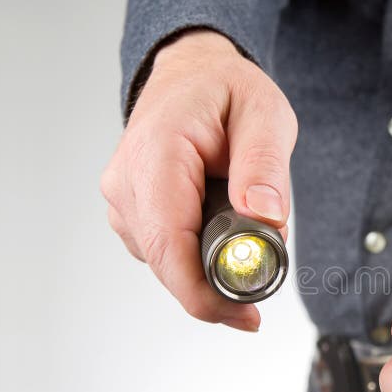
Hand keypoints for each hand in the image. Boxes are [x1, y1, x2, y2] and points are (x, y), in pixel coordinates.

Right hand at [100, 30, 296, 330]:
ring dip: (211, 267)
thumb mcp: (264, 115)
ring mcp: (125, 202)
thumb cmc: (224, 91)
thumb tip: (264, 217)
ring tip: (247, 232)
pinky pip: (167, 253)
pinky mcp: (133, 215)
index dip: (205, 293)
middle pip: (168, 264)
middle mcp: (127, 184)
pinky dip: (200, 255)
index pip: (169, 244)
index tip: (246, 314)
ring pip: (168, 264)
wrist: (191, 76)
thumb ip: (264, 165)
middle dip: (219, 285)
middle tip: (267, 276)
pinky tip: (223, 229)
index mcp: (156, 154)